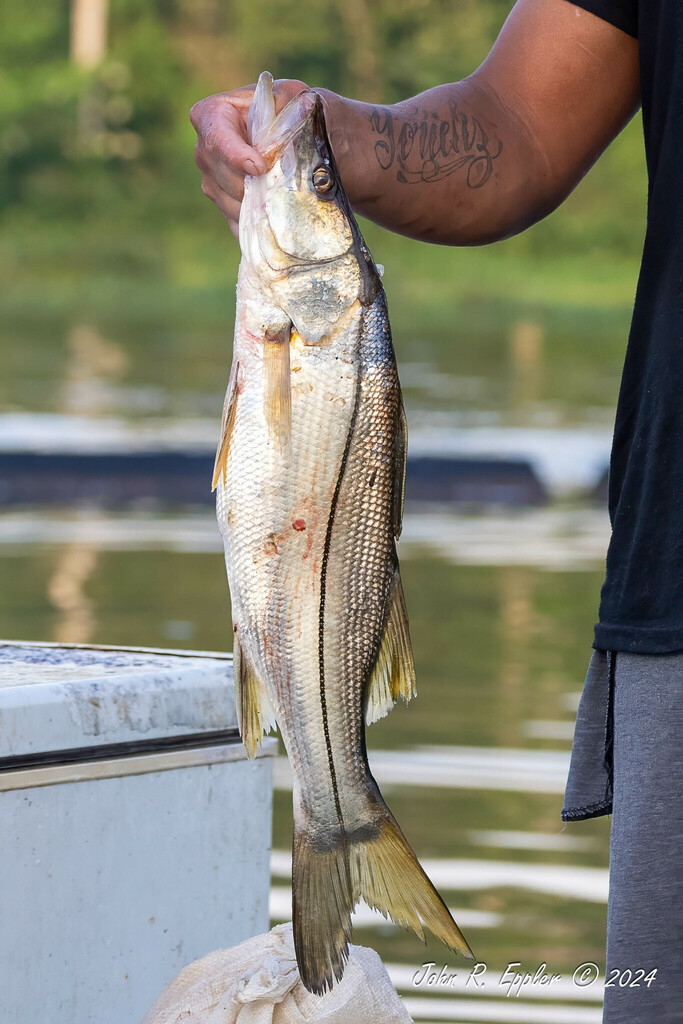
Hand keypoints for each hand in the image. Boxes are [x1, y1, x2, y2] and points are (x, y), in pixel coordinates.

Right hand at [190, 79, 307, 236]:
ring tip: (284, 198)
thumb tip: (300, 111)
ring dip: (259, 205)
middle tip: (284, 184)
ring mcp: (211, 181)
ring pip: (231, 203)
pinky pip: (236, 222)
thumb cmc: (292, 111)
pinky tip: (276, 218)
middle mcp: (204, 150)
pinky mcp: (223, 205)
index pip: (217, 138)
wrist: (297, 139)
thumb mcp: (293, 96)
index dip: (236, 156)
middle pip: (225, 177)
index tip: (260, 167)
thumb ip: (292, 101)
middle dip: (254, 184)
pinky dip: (257, 223)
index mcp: (212, 115)